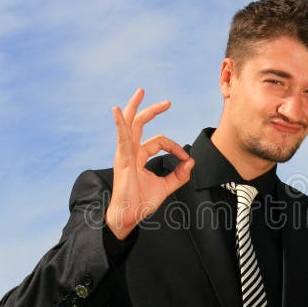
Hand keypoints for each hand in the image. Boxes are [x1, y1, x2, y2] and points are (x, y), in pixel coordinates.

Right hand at [105, 88, 194, 238]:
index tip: (186, 162)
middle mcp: (130, 151)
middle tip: (168, 102)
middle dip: (152, 110)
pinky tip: (116, 111)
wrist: (129, 215)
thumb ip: (179, 175)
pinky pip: (121, 137)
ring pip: (130, 124)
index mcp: (139, 155)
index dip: (175, 148)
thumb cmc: (141, 202)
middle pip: (139, 123)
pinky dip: (119, 123)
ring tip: (141, 91)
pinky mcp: (122, 159)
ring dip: (136, 106)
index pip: (160, 142)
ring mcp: (124, 153)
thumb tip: (191, 162)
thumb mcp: (165, 187)